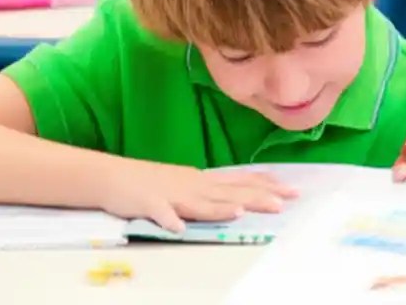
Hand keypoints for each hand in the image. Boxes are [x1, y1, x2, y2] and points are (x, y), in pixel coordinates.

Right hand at [97, 160, 298, 232]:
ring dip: (219, 208)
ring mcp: (171, 193)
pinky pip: (159, 213)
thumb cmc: (152, 182)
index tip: (292, 190)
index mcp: (203, 181)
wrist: (112, 176)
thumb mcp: (189, 183)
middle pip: (229, 191)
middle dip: (257, 197)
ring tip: (240, 212)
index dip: (267, 186)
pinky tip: (178, 228)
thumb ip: (214, 191)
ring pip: (199, 202)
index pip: (241, 181)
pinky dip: (168, 220)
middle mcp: (193, 185)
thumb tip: (241, 196)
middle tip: (283, 203)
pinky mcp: (148, 203)